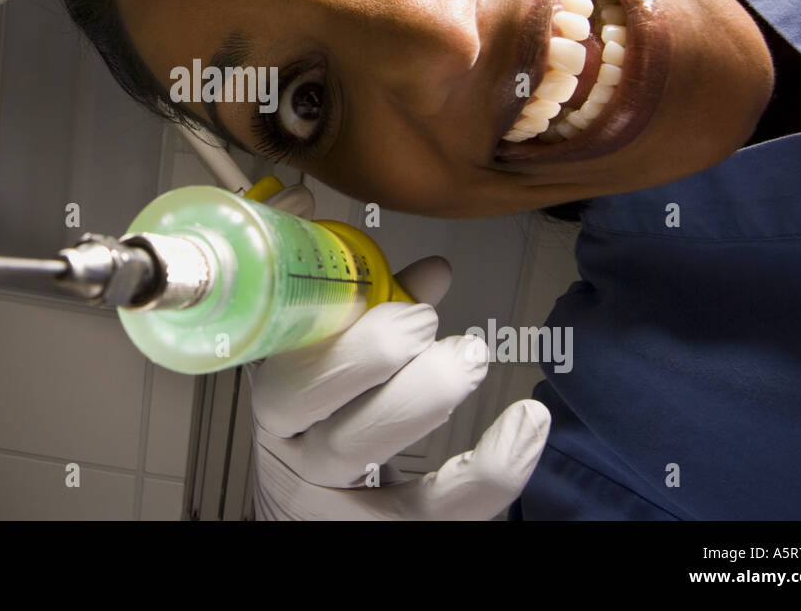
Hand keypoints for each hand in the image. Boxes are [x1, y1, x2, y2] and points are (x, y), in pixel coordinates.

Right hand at [245, 210, 549, 519]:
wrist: (300, 499)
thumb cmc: (317, 418)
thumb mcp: (329, 361)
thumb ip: (376, 316)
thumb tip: (432, 274)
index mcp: (274, 397)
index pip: (286, 374)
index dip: (341, 336)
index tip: (397, 303)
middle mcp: (296, 452)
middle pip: (320, 411)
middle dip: (375, 358)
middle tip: (425, 323)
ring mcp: (334, 496)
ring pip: (365, 456)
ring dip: (422, 400)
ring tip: (469, 358)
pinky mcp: (381, 526)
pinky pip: (438, 509)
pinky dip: (490, 472)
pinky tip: (526, 423)